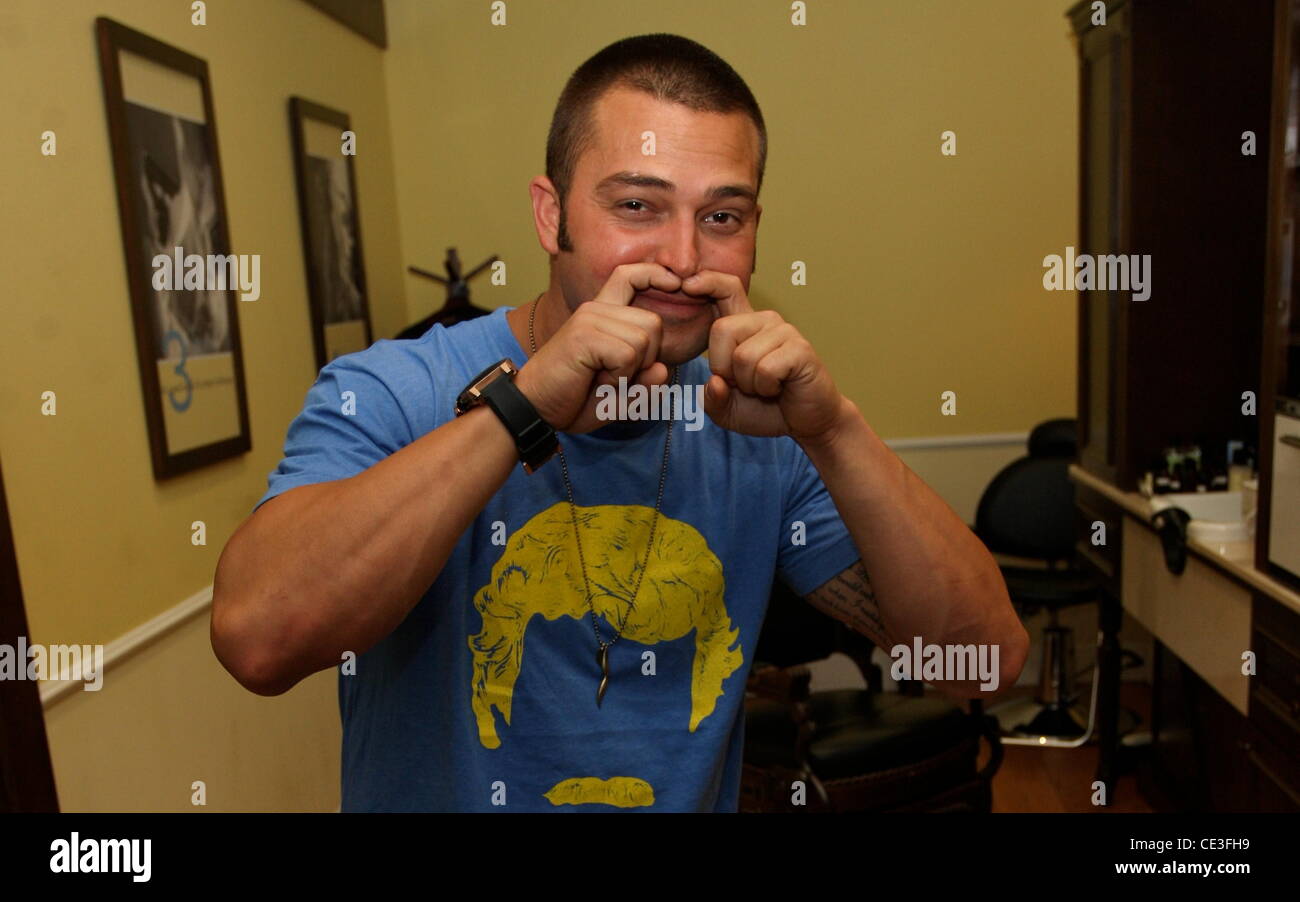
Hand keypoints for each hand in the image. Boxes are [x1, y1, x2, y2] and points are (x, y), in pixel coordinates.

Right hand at [514, 263, 676, 433]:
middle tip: (615, 375)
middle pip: (652, 323)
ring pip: (643, 340)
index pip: (629, 276)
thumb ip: (645, 381)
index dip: (654, 274)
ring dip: (630, 371)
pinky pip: (628, 354)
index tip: (674, 282)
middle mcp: (596, 309)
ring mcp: (589, 319)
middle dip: (646, 358)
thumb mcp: (620, 393)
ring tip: (601, 377)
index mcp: (602, 314)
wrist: (535, 409)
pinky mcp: (584, 335)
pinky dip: (619, 377)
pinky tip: (596, 379)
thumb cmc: (574, 399)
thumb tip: (662, 368)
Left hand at [689, 270, 844, 443]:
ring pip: (743, 356)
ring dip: (749, 384)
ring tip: (766, 386)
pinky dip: (766, 387)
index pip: (726, 290)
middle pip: (722, 329)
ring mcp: (783, 332)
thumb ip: (711, 399)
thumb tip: (716, 381)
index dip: (708, 282)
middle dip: (725, 368)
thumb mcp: (726, 409)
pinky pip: (765, 369)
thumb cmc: (767, 409)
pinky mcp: (799, 348)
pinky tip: (779, 388)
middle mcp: (764, 321)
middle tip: (746, 383)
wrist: (805, 423)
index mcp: (744, 326)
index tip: (689, 284)